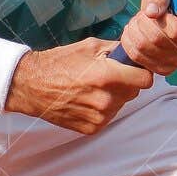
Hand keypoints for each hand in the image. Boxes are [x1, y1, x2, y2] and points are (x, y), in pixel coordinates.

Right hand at [6, 38, 152, 134]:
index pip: (146, 80)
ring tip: (92, 88)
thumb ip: (116, 49)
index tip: (133, 69)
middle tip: (107, 76)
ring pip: (121, 105)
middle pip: (134, 92)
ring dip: (113, 97)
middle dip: (126, 83)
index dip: (141, 72)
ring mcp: (99, 117)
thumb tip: (134, 52)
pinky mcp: (91, 128)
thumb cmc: (58, 62)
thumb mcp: (89, 47)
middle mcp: (105, 100)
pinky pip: (108, 117)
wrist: (31, 85)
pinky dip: (102, 109)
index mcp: (107, 76)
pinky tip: (86, 99)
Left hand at [116, 0, 176, 72]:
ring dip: (133, 33)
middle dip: (141, 24)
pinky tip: (134, 35)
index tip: (155, 11)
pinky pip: (140, 60)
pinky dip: (130, 45)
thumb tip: (151, 12)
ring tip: (136, 24)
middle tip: (141, 16)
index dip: (159, 19)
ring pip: (145, 50)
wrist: (173, 16)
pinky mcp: (166, 69)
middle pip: (157, 40)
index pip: (176, 30)